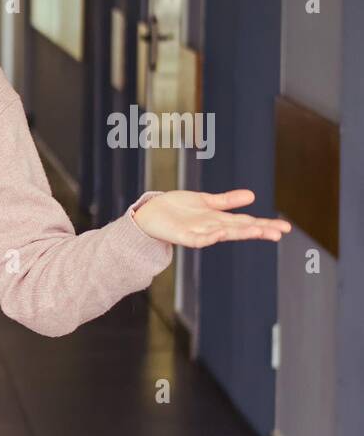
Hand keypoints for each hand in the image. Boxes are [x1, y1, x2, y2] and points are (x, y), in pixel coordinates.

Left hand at [131, 188, 291, 247]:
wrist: (151, 214)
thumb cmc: (177, 209)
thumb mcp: (206, 201)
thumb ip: (227, 200)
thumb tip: (252, 196)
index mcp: (219, 219)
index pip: (247, 222)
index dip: (265, 224)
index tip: (285, 227)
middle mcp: (212, 228)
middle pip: (240, 229)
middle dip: (259, 230)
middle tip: (279, 233)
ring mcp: (199, 233)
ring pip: (224, 234)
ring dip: (240, 233)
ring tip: (259, 230)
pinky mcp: (183, 236)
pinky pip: (199, 239)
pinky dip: (210, 237)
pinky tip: (221, 232)